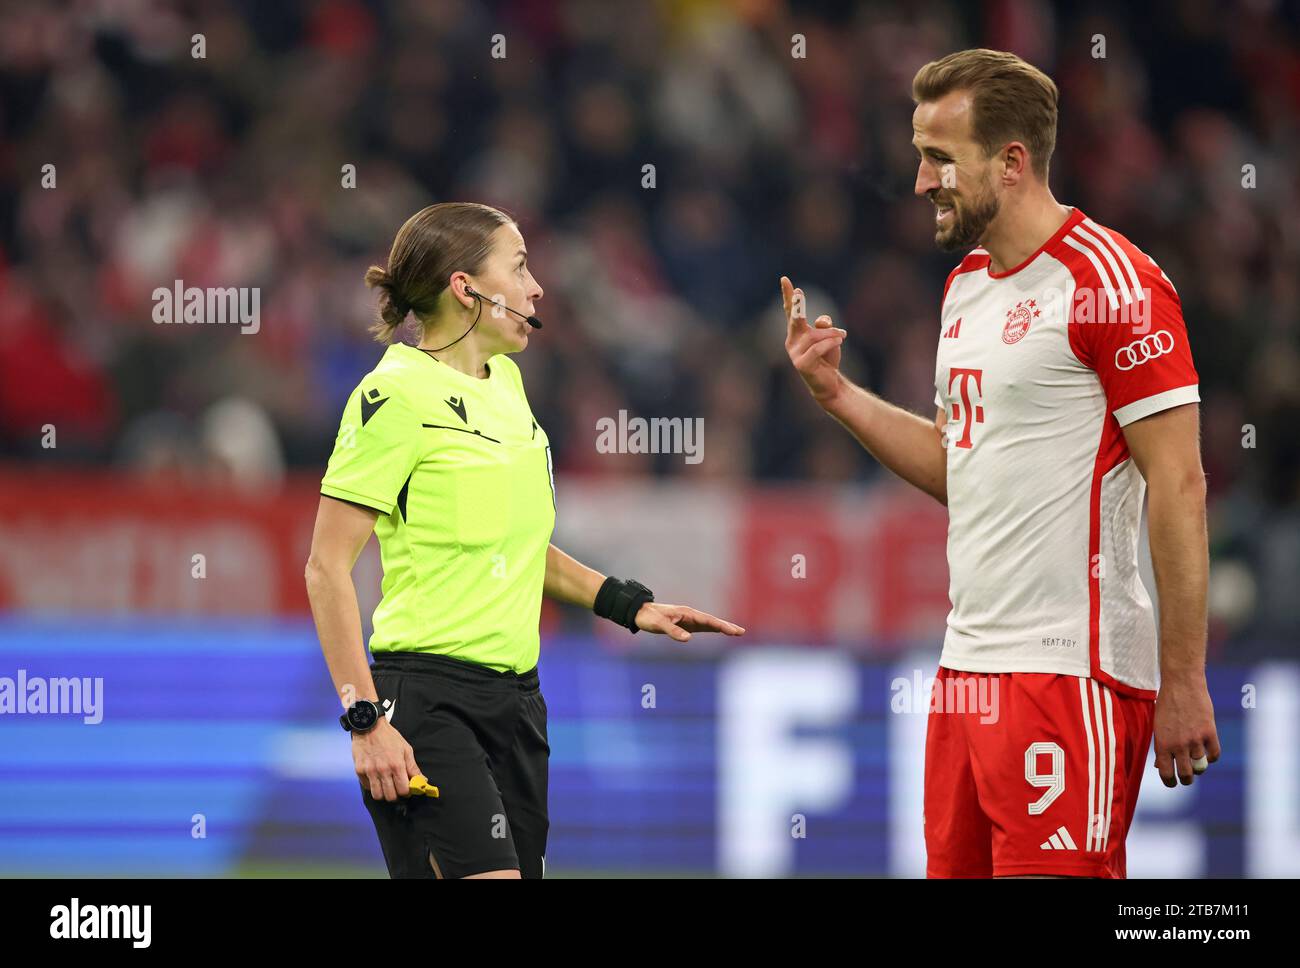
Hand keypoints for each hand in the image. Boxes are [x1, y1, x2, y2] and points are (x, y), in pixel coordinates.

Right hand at [352, 718, 421, 800]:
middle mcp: (383, 770)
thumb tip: (423, 780)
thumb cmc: (389, 737)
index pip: (403, 790)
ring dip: (383, 794)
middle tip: (396, 789)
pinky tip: (376, 779)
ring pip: (377, 795)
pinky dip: (372, 786)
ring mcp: (370, 771)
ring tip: (386, 786)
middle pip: (390, 796)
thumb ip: (413, 767)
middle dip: (395, 795)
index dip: (407, 793)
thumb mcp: (406, 749)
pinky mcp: (359, 770)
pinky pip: (366, 787)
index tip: (406, 790)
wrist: (369, 726)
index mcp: (396, 765)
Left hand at [634, 602, 745, 641]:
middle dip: (727, 626)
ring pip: (709, 623)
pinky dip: (713, 628)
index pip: (708, 620)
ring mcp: (689, 619)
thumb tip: (689, 639)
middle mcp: (690, 615)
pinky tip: (719, 631)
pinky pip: (703, 626)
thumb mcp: (659, 625)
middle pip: (712, 621)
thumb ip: (673, 631)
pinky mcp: (685, 624)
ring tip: (736, 632)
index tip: (733, 631)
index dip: (721, 626)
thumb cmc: (649, 617)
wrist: (640, 612)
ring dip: (722, 627)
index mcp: (687, 613)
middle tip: (741, 632)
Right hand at [782, 275, 846, 406]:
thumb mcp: (829, 338)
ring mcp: (795, 354)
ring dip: (831, 334)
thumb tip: (823, 321)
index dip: (789, 296)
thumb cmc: (827, 358)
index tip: (786, 279)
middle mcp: (792, 341)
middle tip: (798, 291)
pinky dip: (830, 343)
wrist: (830, 384)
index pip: (791, 312)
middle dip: (797, 306)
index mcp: (796, 333)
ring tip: (842, 336)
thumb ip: (825, 327)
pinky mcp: (801, 364)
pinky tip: (839, 341)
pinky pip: (818, 347)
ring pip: (814, 335)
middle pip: (795, 320)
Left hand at [1153, 673, 1220, 786]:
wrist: (1181, 683)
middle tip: (1186, 777)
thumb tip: (1161, 766)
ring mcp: (1195, 739)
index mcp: (1162, 743)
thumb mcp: (1158, 725)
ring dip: (1199, 767)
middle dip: (1186, 779)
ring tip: (1196, 763)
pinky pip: (1214, 755)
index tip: (1172, 783)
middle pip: (1185, 774)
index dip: (1170, 782)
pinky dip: (1212, 757)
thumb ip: (1161, 745)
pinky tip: (1207, 753)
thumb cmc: (1166, 704)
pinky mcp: (1210, 732)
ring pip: (1200, 766)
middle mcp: (1178, 744)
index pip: (1166, 773)